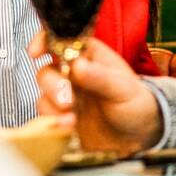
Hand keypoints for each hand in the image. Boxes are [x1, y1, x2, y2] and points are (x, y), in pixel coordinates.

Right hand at [31, 33, 162, 155]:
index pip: (60, 39)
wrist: (140, 135)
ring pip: (43, 95)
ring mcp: (66, 96)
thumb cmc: (135, 102)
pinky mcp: (62, 118)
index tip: (36, 52)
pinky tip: (69, 128)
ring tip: (72, 120)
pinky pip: (47, 117)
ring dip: (53, 108)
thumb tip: (78, 65)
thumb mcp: (123, 87)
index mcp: (88, 56)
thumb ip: (100, 77)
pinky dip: (53, 123)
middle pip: (47, 71)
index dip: (43, 41)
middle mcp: (72, 74)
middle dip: (52, 86)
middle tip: (67, 101)